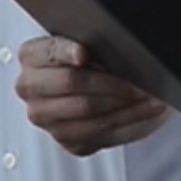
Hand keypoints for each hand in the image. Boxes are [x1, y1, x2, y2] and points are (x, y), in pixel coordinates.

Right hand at [14, 36, 169, 155]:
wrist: (105, 87)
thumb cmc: (98, 59)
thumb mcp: (94, 41)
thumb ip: (95, 40)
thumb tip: (110, 42)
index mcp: (32, 56)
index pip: (50, 51)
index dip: (67, 52)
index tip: (84, 54)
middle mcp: (31, 87)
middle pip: (71, 81)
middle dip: (111, 81)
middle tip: (139, 78)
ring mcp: (46, 116)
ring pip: (87, 109)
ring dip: (125, 102)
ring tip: (149, 94)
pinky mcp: (67, 140)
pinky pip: (98, 132)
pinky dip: (128, 119)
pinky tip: (144, 109)